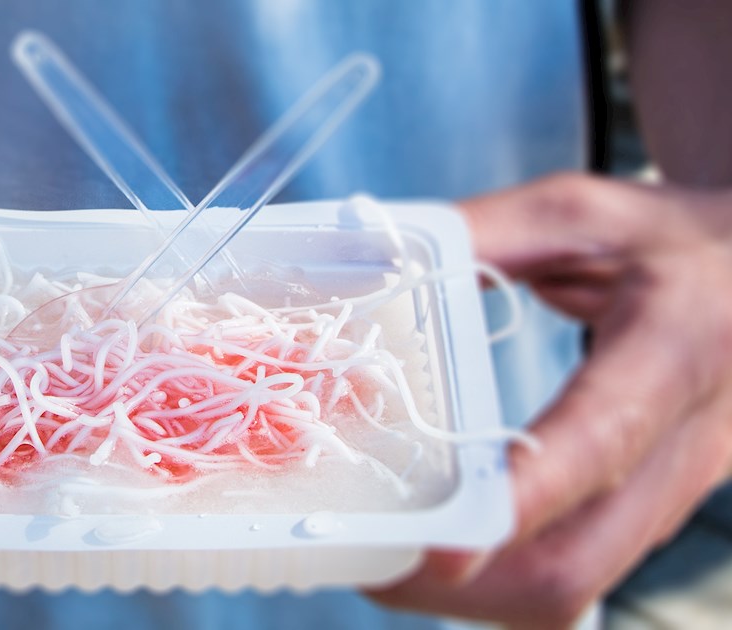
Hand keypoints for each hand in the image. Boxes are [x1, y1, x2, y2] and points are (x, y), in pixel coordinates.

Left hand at [370, 173, 731, 627]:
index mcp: (676, 344)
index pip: (600, 440)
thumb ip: (480, 237)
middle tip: (370, 560)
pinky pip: (575, 575)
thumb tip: (372, 265)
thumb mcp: (578, 215)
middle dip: (464, 581)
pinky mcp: (649, 512)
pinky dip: (497, 581)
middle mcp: (687, 440)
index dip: (522, 500)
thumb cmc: (668, 240)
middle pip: (579, 560)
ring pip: (575, 586)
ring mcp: (671, 491)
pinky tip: (436, 547)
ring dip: (471, 594)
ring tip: (383, 562)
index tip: (445, 545)